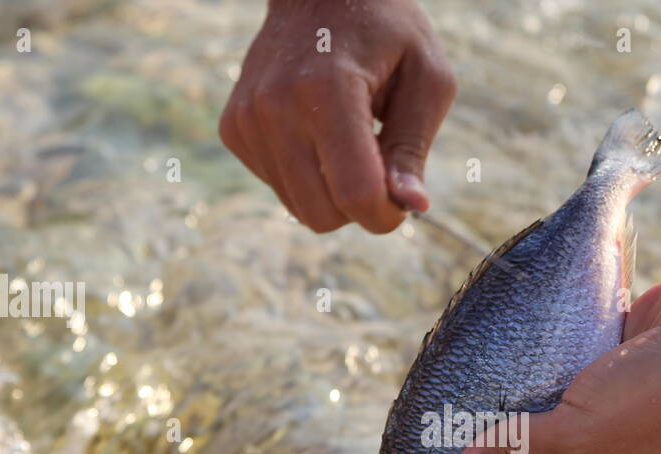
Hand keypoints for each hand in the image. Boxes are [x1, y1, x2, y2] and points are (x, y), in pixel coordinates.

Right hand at [219, 0, 455, 232]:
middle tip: (379, 163)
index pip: (355, 193)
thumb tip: (411, 207)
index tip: (403, 196)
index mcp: (327, 89)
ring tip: (349, 138)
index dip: (387, 214)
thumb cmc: (388, 30)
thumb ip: (413, 147)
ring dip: (333, 190)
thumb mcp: (426, 77)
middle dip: (358, 206)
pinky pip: (280, 187)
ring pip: (300, 208)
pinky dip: (307, 175)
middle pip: (322, 215)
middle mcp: (275, 106)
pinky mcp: (233, 128)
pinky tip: (319, 132)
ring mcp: (247, 117)